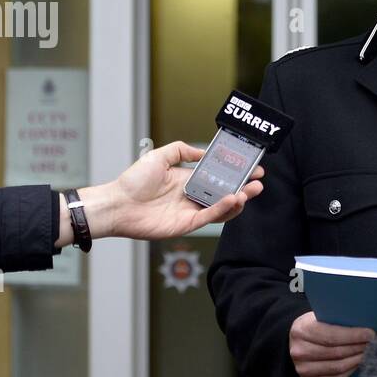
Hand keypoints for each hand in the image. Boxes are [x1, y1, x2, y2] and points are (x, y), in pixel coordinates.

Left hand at [57, 141, 263, 246]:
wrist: (117, 204)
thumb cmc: (132, 182)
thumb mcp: (159, 156)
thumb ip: (182, 151)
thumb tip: (202, 152)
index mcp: (186, 181)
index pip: (216, 177)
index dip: (233, 172)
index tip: (248, 166)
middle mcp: (191, 197)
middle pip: (223, 193)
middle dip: (243, 187)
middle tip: (258, 180)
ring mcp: (190, 211)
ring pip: (221, 207)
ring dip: (238, 199)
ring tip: (251, 190)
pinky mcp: (187, 224)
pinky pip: (210, 216)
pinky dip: (223, 208)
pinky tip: (233, 198)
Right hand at [289, 312, 372, 376]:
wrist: (297, 341)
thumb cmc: (314, 325)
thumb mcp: (320, 316)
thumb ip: (337, 318)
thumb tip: (364, 321)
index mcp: (301, 330)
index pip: (331, 336)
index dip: (353, 336)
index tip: (370, 334)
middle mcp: (299, 351)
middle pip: (336, 353)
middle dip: (358, 348)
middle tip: (373, 343)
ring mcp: (302, 369)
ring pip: (337, 368)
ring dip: (356, 360)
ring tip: (368, 353)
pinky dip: (350, 371)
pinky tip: (358, 363)